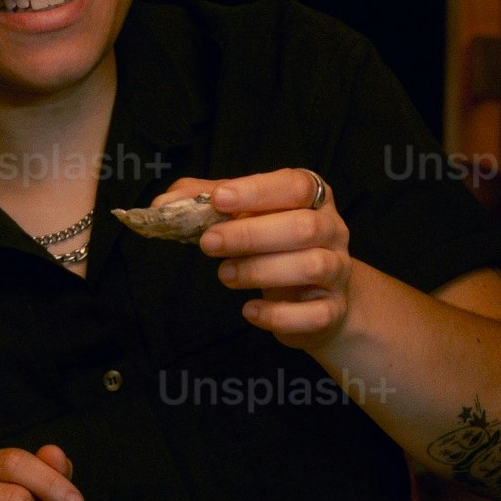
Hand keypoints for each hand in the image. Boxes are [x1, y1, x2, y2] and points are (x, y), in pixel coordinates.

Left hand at [190, 168, 355, 350]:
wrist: (316, 296)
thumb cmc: (275, 246)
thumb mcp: (244, 216)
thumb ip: (205, 203)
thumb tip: (163, 204)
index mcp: (313, 199)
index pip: (295, 186)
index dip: (258, 191)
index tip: (219, 199)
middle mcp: (333, 231)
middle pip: (303, 227)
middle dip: (251, 234)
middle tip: (209, 243)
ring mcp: (338, 271)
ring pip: (312, 266)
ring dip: (261, 271)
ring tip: (225, 274)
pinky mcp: (333, 310)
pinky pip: (313, 314)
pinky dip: (278, 314)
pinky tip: (250, 310)